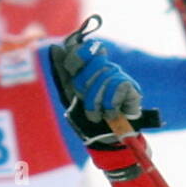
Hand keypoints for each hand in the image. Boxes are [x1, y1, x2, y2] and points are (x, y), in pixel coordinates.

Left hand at [49, 18, 141, 145]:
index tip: (73, 70)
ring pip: (103, 79)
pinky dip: (110, 107)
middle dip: (83, 86)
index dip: (76, 56)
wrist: (103, 138)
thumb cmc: (86, 117)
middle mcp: (104, 67)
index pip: (83, 48)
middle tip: (85, 102)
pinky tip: (111, 115)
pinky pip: (116, 88)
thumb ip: (63, 72)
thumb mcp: (70, 94)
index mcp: (88, 67)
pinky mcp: (130, 87)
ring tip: (97, 116)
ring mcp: (118, 75)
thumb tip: (55, 48)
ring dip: (95, 104)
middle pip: (92, 62)